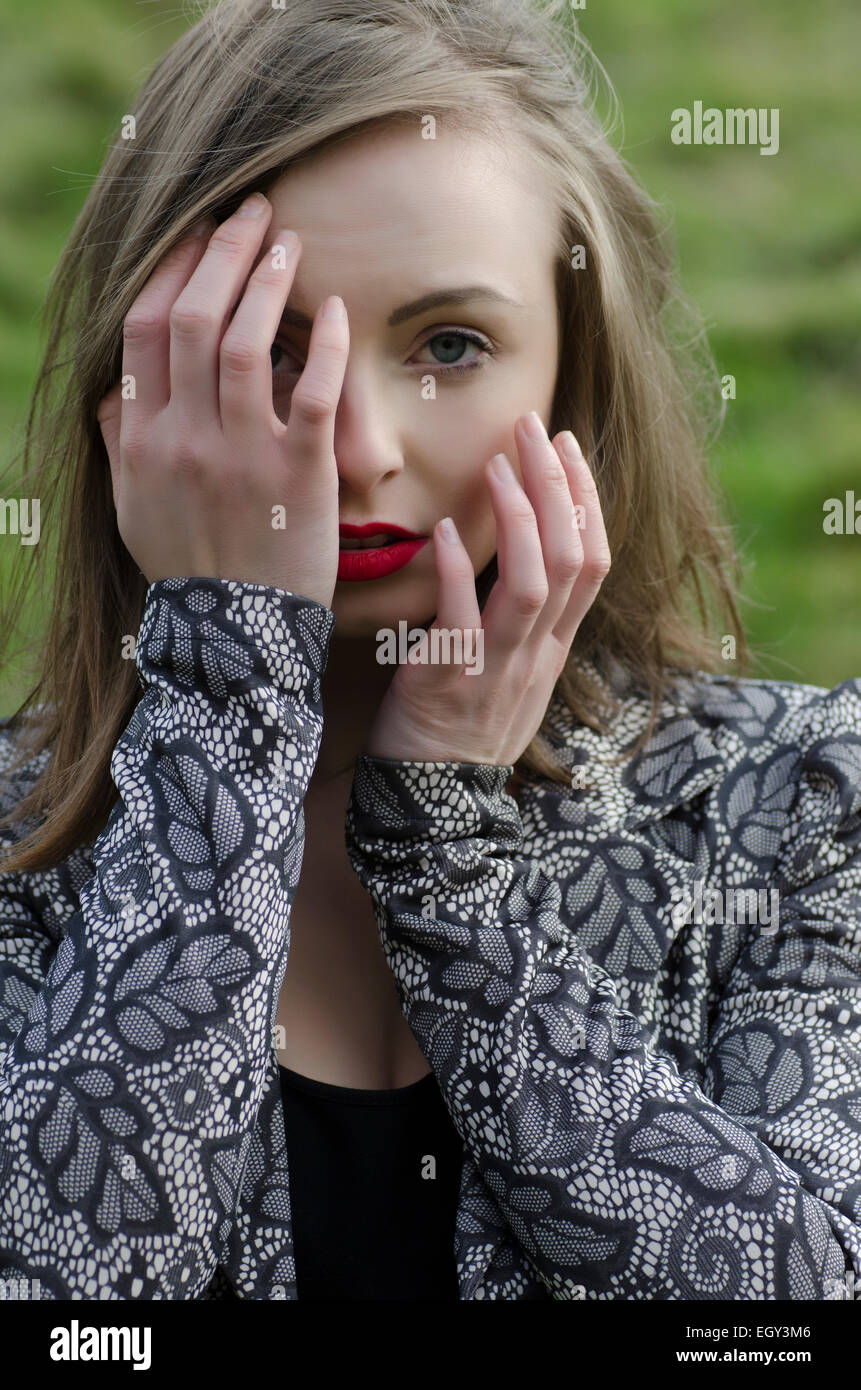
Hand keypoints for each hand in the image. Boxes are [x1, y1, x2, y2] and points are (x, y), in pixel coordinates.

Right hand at [96, 193, 348, 608]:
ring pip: (249, 343)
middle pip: (197, 319)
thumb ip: (121, 441)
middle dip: (223, 252)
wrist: (237, 638)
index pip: (148, 329)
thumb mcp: (133, 508)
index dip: (173, 270)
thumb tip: (115, 386)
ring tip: (289, 243)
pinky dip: (325, 346)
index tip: (199, 235)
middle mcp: (186, 439)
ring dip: (269, 281)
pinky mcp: (300, 476)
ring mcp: (242, 456)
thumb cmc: (189, 568)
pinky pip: (314, 394)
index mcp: (143, 440)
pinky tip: (336, 313)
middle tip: (253, 213)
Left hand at [364, 414, 610, 764]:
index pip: (593, 562)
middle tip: (535, 427)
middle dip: (560, 486)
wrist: (433, 805)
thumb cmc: (462, 730)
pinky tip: (447, 532)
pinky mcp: (448, 683)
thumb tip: (516, 557)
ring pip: (534, 584)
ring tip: (498, 464)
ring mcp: (497, 668)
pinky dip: (458, 572)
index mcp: (553, 648)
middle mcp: (536, 654)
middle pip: (572, 559)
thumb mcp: (512, 676)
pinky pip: (462, 620)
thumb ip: (521, 621)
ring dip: (521, 518)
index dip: (587, 500)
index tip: (567, 447)